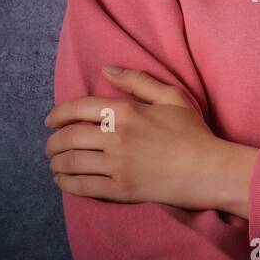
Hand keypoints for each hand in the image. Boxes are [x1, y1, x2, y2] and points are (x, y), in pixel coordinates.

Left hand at [44, 65, 231, 210]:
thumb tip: (105, 69)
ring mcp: (117, 165)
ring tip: (56, 163)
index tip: (50, 121)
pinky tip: (64, 180)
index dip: (57, 114)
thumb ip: (137, 80)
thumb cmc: (192, 132)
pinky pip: (81, 187)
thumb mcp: (171, 96)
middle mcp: (117, 137)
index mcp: (126, 111)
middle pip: (68, 137)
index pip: (77, 108)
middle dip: (53, 142)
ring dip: (56, 163)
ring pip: (70, 162)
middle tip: (51, 145)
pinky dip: (65, 183)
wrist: (209, 170)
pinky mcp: (120, 190)